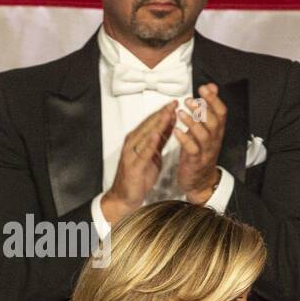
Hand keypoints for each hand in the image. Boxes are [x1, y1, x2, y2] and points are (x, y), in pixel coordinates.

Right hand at [101, 102, 176, 222]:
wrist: (125, 197)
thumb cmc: (138, 177)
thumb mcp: (153, 156)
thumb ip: (159, 143)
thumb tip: (168, 128)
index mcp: (138, 141)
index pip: (152, 123)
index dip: (163, 112)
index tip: (174, 103)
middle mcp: (133, 143)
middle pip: (149, 125)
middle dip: (162, 113)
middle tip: (174, 103)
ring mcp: (132, 153)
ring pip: (146, 135)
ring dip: (157, 123)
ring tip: (168, 113)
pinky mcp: (134, 165)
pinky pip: (143, 152)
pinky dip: (150, 143)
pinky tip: (157, 134)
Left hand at [176, 83, 227, 202]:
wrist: (201, 181)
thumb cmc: (200, 152)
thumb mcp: (205, 128)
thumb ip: (208, 108)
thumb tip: (211, 87)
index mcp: (216, 131)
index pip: (221, 112)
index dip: (214, 100)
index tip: (204, 88)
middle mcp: (213, 140)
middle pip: (214, 122)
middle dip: (203, 109)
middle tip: (190, 100)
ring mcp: (205, 151)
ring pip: (204, 135)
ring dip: (193, 123)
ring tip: (181, 113)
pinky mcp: (195, 161)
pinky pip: (193, 150)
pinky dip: (185, 140)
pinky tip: (177, 131)